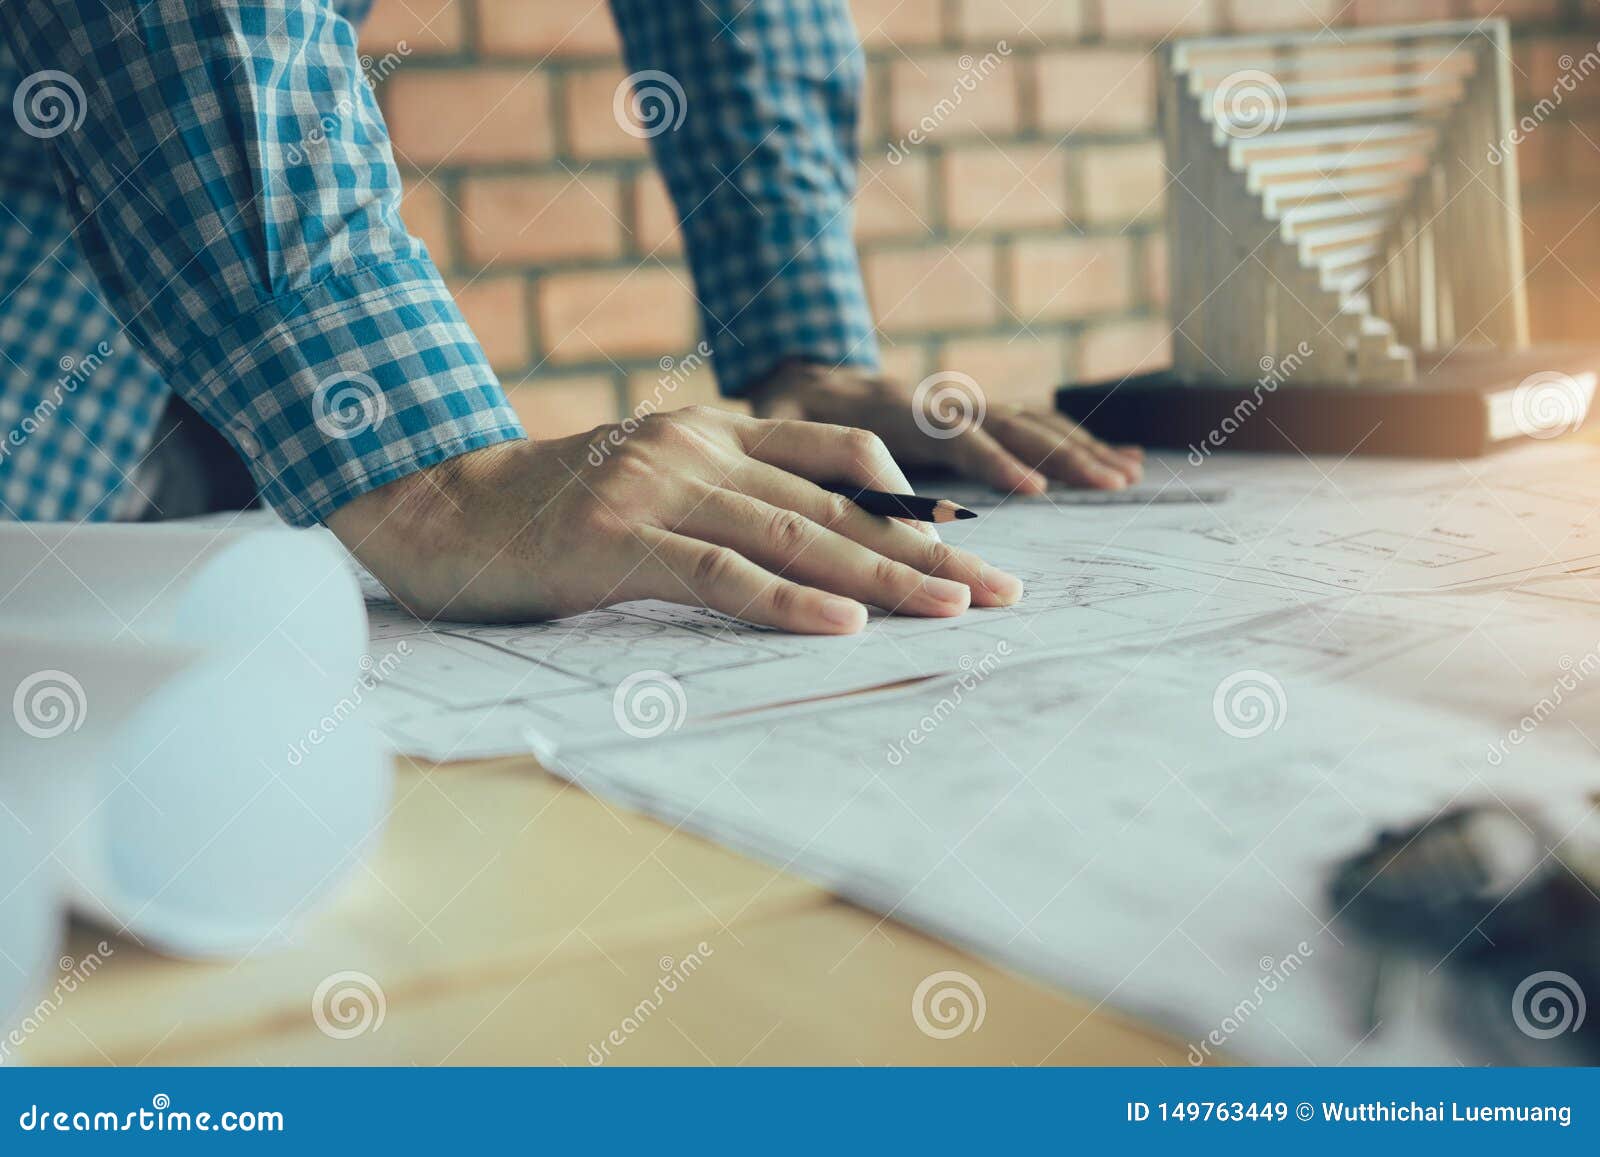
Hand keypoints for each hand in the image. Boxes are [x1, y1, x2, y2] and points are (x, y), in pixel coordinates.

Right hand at [325, 408, 1023, 631]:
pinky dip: (786, 602)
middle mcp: (698, 446)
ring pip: (794, 535)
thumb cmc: (551, 515)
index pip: (841, 459)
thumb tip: (814, 552)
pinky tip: (844, 626)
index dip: (914, 503)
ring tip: (955, 610)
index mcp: (715, 430)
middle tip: (1002, 593)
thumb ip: (728, 504)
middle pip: (838, 503)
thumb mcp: (655, 489)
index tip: (975, 546)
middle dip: (927, 552)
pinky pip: (719, 573)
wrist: (435, 508)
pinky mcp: (616, 538)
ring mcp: (657, 488)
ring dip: (883, 576)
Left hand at [748, 361, 1143, 493]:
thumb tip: (824, 489)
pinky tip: (1120, 461)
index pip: (954, 431)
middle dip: (1062, 453)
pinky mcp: (973, 416)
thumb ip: (802, 450)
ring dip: (1080, 447)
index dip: (993, 458)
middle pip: (1011, 421)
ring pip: (1030, 420)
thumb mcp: (779, 425)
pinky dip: (1076, 442)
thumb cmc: (785, 410)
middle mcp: (938, 399)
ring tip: (1128, 474)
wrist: (798, 371)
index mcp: (894, 405)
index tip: (1033, 490)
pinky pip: (1033, 424)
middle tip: (1111, 484)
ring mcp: (961, 404)